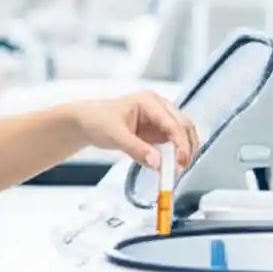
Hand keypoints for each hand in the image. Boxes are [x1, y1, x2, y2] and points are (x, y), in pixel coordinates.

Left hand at [67, 91, 199, 170]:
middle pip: (183, 125)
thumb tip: (157, 164)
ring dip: (184, 151)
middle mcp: (159, 107)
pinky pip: (172, 143)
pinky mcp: (156, 132)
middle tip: (183, 168)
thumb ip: (136, 149)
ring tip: (179, 169)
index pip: (173, 122)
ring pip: (181, 134)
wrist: (85, 123)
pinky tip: (172, 167)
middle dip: (187, 146)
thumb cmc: (97, 121)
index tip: (180, 162)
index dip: (180, 143)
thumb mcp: (115, 136)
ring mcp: (159, 119)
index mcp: (150, 102)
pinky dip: (174, 155)